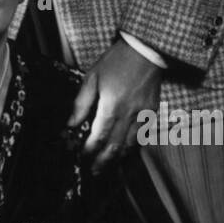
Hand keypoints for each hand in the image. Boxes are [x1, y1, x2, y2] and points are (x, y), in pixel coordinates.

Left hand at [69, 38, 161, 171]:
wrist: (145, 51)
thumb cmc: (116, 62)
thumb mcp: (92, 78)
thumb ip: (81, 103)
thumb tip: (71, 123)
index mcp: (112, 106)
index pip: (99, 136)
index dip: (90, 150)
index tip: (82, 157)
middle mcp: (129, 115)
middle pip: (115, 147)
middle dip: (103, 161)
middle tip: (93, 171)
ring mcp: (143, 116)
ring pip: (130, 146)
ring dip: (118, 158)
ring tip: (107, 166)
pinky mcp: (152, 113)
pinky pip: (142, 137)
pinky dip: (133, 147)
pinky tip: (125, 152)